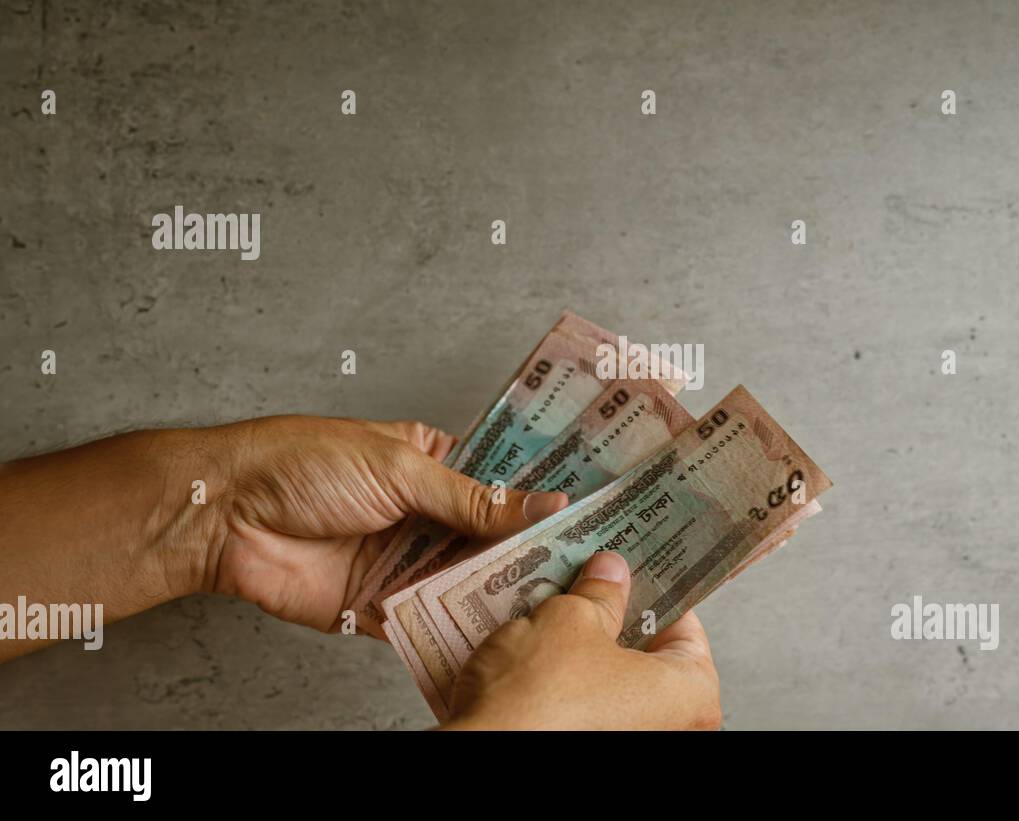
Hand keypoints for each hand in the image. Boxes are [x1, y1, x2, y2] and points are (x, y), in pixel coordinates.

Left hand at [198, 416, 567, 634]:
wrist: (226, 516)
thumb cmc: (302, 464)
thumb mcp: (400, 469)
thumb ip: (475, 499)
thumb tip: (545, 504)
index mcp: (431, 465)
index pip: (499, 482)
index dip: (541, 495)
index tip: (590, 508)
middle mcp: (423, 514)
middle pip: (491, 537)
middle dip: (531, 550)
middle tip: (587, 561)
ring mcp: (405, 561)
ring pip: (467, 582)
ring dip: (502, 591)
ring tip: (556, 599)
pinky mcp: (383, 606)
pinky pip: (432, 621)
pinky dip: (461, 628)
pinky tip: (500, 632)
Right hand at [444, 551, 721, 729]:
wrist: (480, 749)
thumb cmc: (541, 697)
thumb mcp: (572, 620)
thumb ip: (601, 593)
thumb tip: (610, 572)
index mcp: (690, 695)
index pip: (686, 627)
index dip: (654, 591)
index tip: (633, 567)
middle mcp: (669, 727)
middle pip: (647, 655)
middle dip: (615, 617)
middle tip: (591, 580)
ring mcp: (625, 740)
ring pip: (612, 680)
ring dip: (586, 647)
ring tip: (556, 607)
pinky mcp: (585, 743)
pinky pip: (585, 707)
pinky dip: (567, 679)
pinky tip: (537, 648)